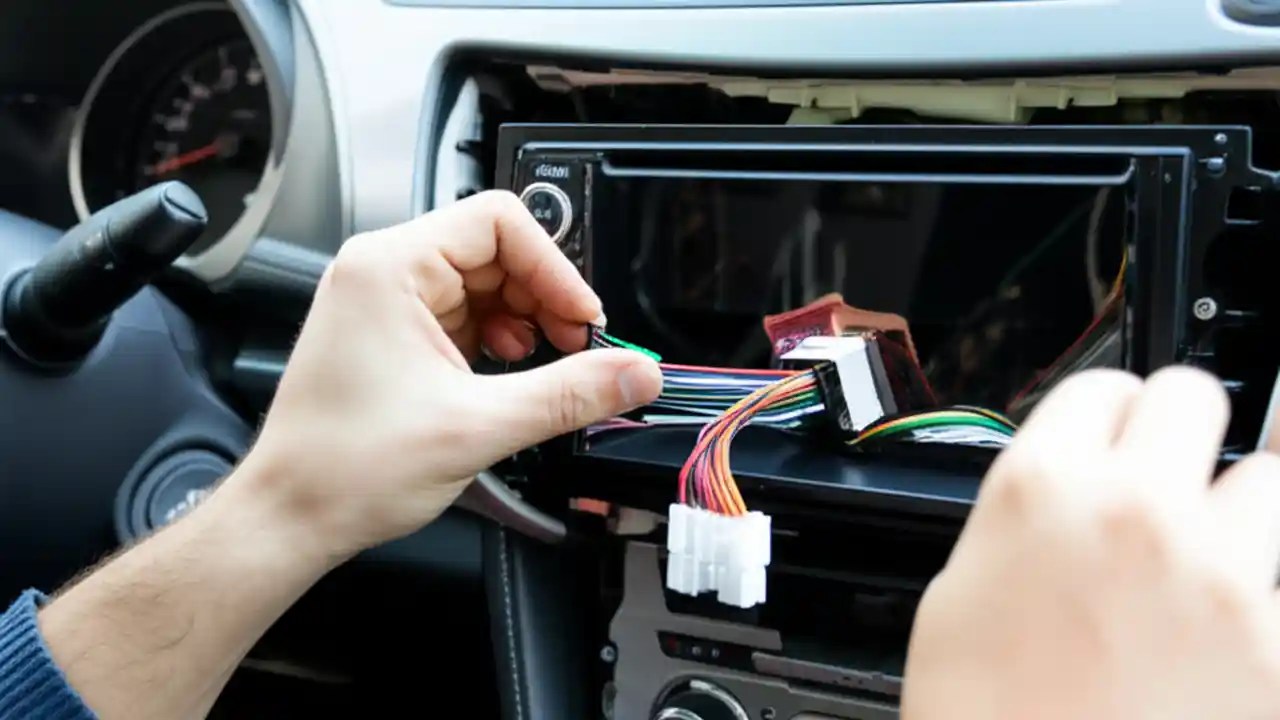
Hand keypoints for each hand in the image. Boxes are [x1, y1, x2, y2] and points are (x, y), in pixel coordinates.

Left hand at [230, 191, 662, 559]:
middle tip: (578, 348)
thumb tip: (633, 372)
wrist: (290, 517)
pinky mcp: (392, 336)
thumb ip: (568, 394)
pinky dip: (497, 342)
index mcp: (389, 268)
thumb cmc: (344, 467)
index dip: (553, 267)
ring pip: (483, 285)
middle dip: (544, 297)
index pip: (497, 221)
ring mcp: (385, 303)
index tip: (582, 317)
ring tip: (543, 367)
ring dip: (524, 321)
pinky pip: (463, 316)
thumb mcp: (477, 427)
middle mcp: (382, 273)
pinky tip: (508, 377)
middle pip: (495, 251)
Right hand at [902, 368, 1279, 719]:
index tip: (1113, 432)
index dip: (1105, 414)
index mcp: (1041, 489)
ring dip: (1241, 503)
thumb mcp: (960, 592)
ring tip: (1212, 551)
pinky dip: (1260, 589)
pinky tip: (1223, 624)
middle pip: (1194, 399)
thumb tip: (1068, 488)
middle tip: (1165, 478)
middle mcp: (1137, 512)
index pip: (1101, 387)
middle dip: (1178, 433)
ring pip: (1270, 475)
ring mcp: (1223, 577)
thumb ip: (1026, 517)